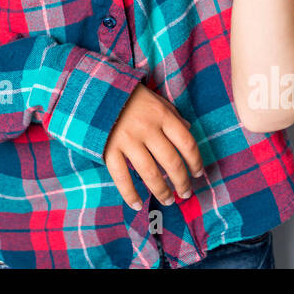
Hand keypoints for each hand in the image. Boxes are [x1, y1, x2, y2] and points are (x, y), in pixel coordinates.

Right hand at [103, 85, 204, 209]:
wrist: (95, 89)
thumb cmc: (130, 95)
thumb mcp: (156, 99)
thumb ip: (172, 114)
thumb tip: (188, 128)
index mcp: (162, 115)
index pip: (187, 143)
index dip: (196, 162)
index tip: (198, 174)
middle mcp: (147, 128)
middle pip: (171, 162)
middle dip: (181, 182)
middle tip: (185, 193)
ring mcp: (127, 140)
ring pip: (150, 173)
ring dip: (162, 191)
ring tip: (169, 200)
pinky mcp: (109, 149)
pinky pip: (121, 177)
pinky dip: (130, 195)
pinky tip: (138, 205)